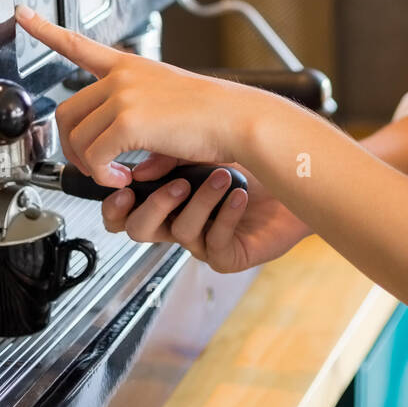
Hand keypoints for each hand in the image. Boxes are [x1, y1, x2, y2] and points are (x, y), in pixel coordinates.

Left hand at [13, 4, 256, 188]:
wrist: (239, 120)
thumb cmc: (214, 119)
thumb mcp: (169, 119)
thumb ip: (141, 139)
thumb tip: (132, 169)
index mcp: (131, 67)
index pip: (79, 43)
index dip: (45, 29)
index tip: (22, 13)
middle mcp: (122, 76)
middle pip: (65, 111)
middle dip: (73, 146)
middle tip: (95, 166)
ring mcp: (123, 94)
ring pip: (77, 138)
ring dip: (90, 165)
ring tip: (118, 175)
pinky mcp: (128, 119)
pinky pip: (95, 156)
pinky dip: (104, 175)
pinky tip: (125, 177)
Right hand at [102, 155, 312, 271]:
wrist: (291, 180)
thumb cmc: (248, 166)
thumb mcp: (201, 150)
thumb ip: (167, 158)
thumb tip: (138, 170)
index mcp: (166, 201)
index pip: (124, 214)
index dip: (115, 207)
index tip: (124, 188)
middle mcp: (179, 223)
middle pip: (140, 232)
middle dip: (154, 206)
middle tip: (177, 184)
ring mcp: (202, 242)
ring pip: (181, 232)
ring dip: (201, 201)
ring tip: (222, 177)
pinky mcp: (228, 255)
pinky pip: (216, 242)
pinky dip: (227, 215)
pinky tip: (238, 196)